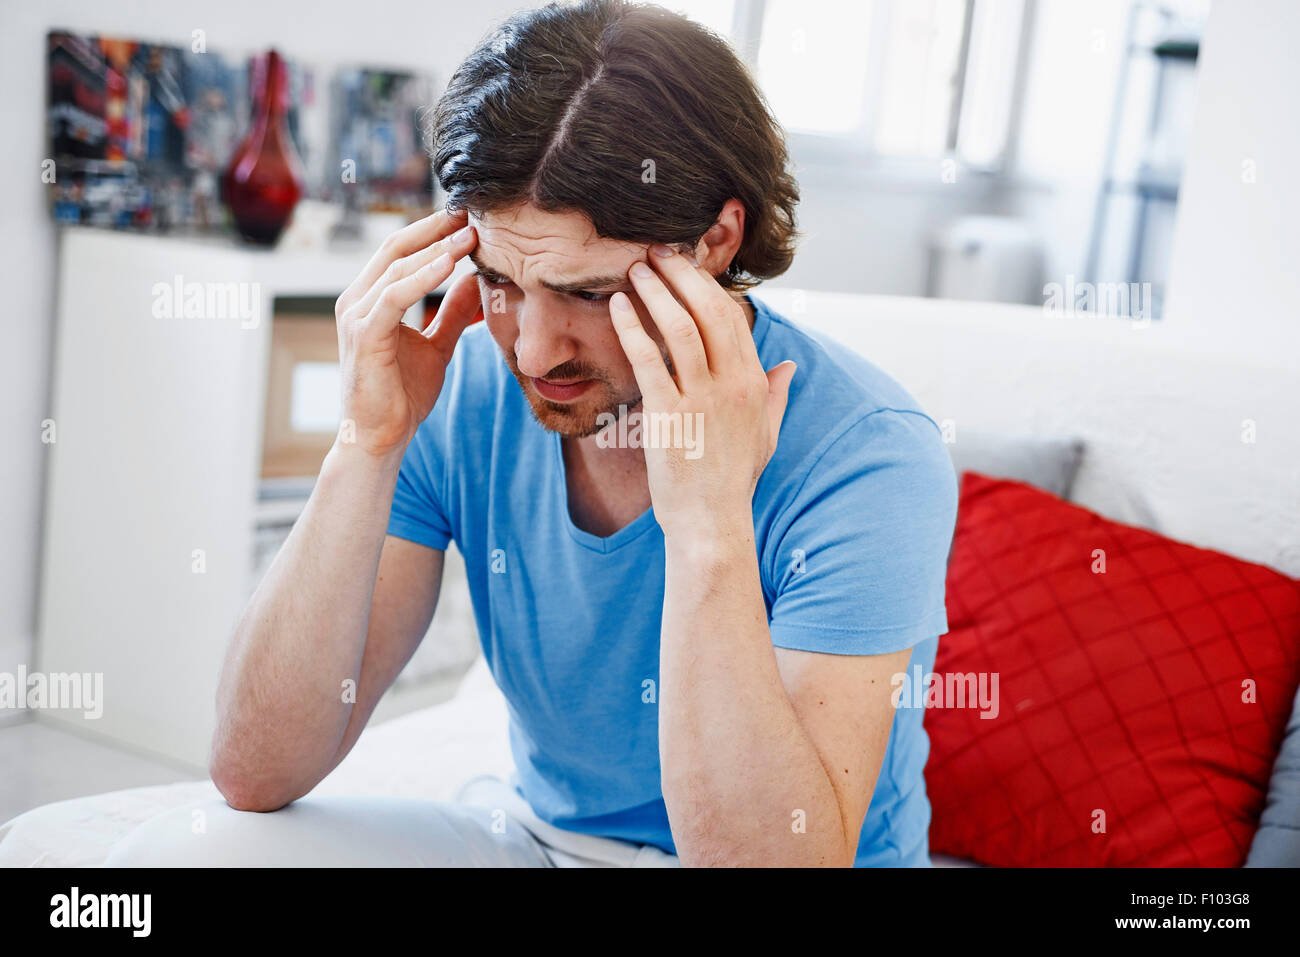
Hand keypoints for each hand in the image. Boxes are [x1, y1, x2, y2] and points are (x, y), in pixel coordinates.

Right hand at [333, 207, 482, 462]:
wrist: (381, 437)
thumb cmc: (402, 394)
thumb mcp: (436, 345)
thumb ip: (450, 312)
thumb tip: (475, 280)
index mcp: (371, 298)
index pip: (402, 250)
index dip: (435, 231)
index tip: (470, 217)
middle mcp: (357, 300)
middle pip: (397, 248)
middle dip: (435, 228)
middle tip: (472, 211)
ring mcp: (357, 316)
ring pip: (397, 267)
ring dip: (437, 248)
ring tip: (471, 234)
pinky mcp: (364, 335)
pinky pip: (395, 296)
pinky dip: (423, 277)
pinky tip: (451, 264)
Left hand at [609, 243, 795, 539]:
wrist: (711, 522)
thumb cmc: (733, 480)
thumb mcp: (765, 435)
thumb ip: (777, 396)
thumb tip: (790, 367)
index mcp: (754, 383)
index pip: (733, 318)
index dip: (707, 285)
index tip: (685, 266)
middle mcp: (733, 385)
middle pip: (709, 310)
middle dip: (682, 275)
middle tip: (657, 253)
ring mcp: (702, 399)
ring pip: (680, 327)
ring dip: (656, 291)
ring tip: (635, 269)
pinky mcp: (669, 414)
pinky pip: (648, 358)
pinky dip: (631, 326)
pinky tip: (616, 305)